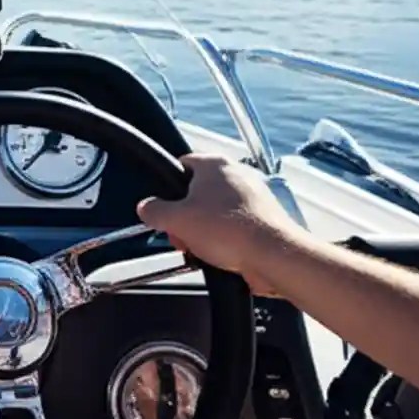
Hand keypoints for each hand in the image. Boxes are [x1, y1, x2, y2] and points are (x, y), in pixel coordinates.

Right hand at [136, 153, 302, 295]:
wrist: (272, 254)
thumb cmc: (228, 230)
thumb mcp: (175, 220)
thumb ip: (154, 211)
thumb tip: (146, 208)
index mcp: (214, 164)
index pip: (182, 165)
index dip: (168, 188)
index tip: (164, 207)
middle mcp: (236, 174)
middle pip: (197, 193)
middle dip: (185, 217)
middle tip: (182, 235)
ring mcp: (252, 196)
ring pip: (215, 211)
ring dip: (203, 231)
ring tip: (203, 248)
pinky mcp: (263, 218)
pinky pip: (234, 226)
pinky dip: (225, 239)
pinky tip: (222, 254)